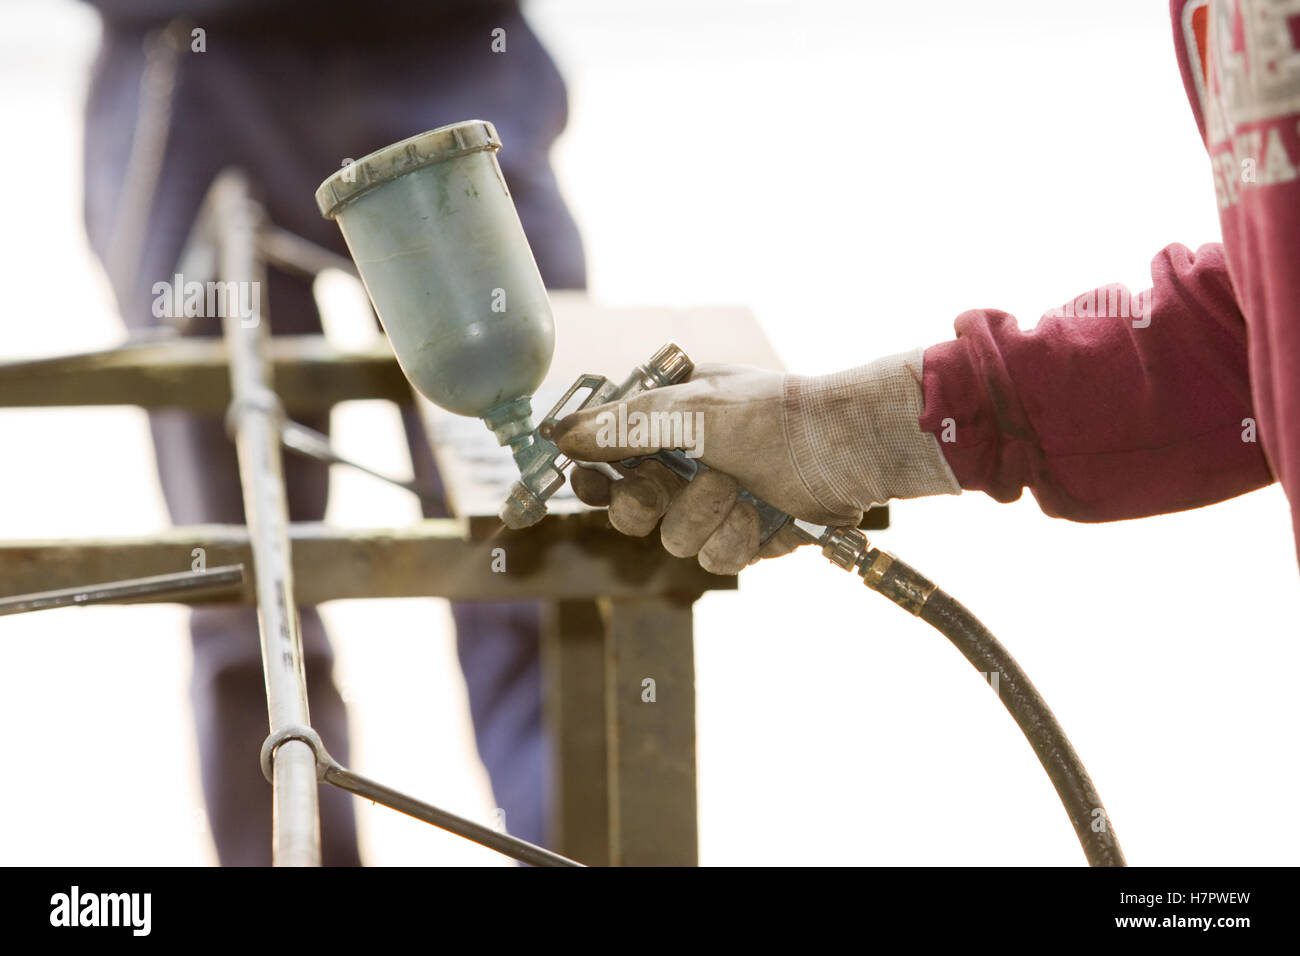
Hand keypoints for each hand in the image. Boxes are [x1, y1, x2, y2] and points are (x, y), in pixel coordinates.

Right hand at [550, 351, 959, 573]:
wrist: (842, 449)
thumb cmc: (771, 415)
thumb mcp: (692, 407)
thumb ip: (623, 426)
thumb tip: (563, 435)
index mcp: (668, 424)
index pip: (607, 459)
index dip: (593, 477)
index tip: (588, 482)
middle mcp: (687, 466)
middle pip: (628, 511)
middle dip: (648, 501)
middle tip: (667, 486)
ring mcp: (715, 506)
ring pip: (672, 539)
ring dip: (706, 514)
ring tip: (741, 486)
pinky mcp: (744, 539)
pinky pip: (715, 558)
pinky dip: (738, 538)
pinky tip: (762, 515)